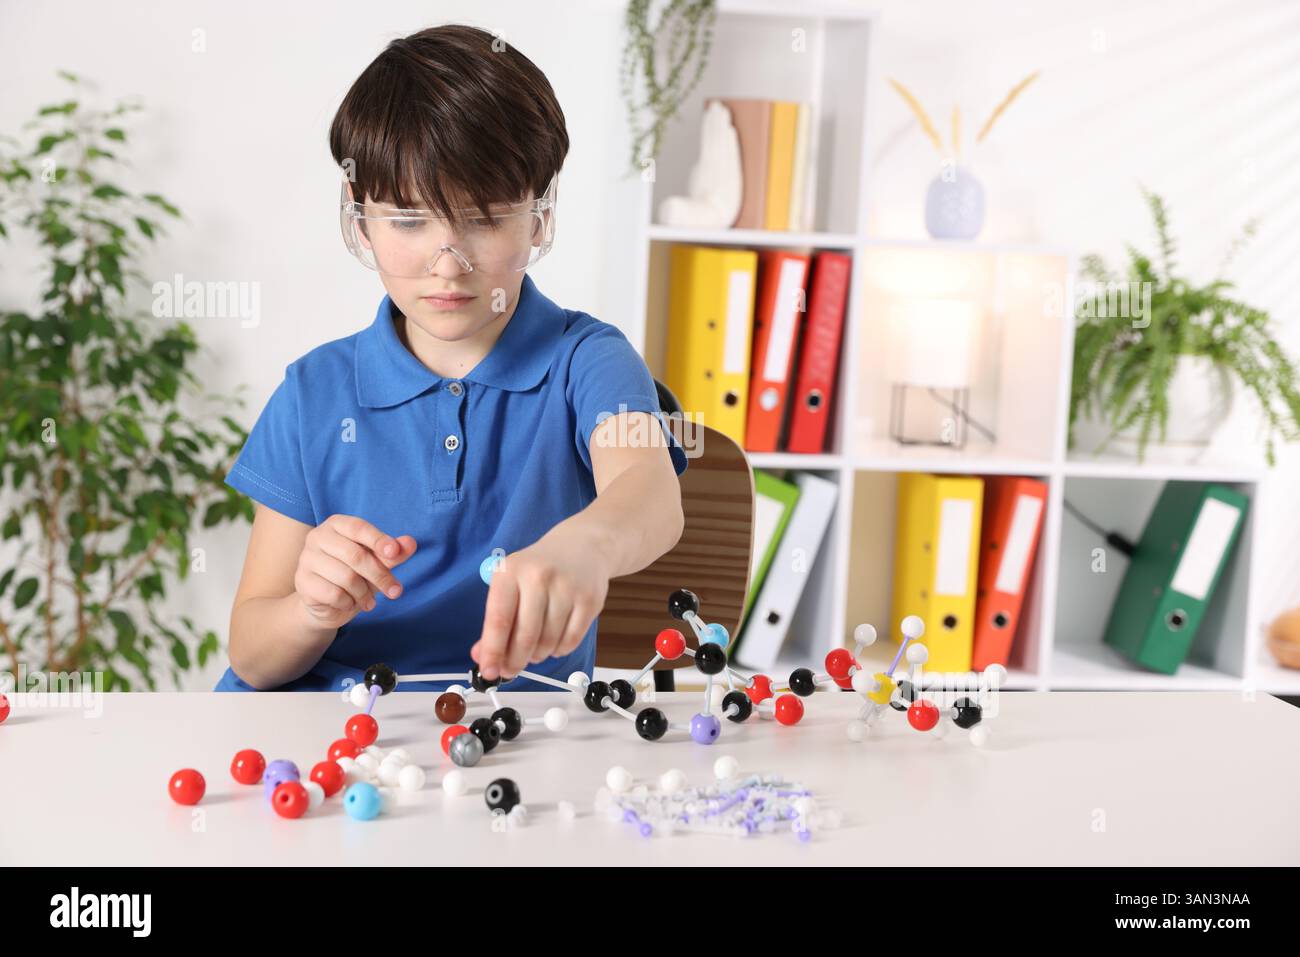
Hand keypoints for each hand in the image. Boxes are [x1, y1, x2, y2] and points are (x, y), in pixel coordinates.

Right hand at [294, 514, 416, 629]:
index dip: (379, 540)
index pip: (359, 528)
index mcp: (336, 524)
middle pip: (355, 555)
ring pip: (346, 577)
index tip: (395, 553)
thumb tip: (410, 543)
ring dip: (364, 593)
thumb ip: (392, 553)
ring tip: (368, 600)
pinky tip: (349, 603)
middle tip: (395, 591)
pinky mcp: (302, 582)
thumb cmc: (355, 575)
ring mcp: (306, 559)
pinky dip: (348, 602)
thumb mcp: (377, 562)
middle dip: (380, 575)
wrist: (327, 603)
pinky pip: (334, 594)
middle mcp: (317, 537)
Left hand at [471, 526, 611, 680]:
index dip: (493, 650)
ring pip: (548, 642)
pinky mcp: (589, 600)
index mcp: (512, 571)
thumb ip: (494, 621)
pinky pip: (570, 642)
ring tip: (535, 648)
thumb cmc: (539, 570)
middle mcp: (539, 576)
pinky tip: (554, 641)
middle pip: (525, 636)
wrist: (582, 546)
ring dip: (538, 655)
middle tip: (511, 669)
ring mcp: (567, 588)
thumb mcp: (510, 584)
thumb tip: (481, 656)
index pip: (499, 619)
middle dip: (516, 660)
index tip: (489, 671)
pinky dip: (558, 650)